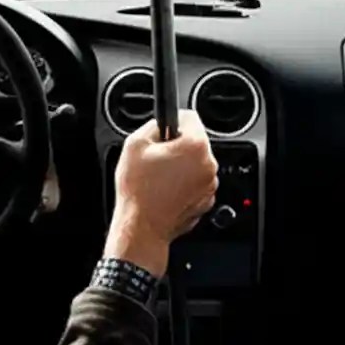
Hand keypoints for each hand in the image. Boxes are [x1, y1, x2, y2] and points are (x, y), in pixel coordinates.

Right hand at [104, 110, 218, 277]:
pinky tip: (166, 190)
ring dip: (181, 165)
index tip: (163, 132)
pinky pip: (196, 182)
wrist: (142, 227)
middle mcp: (209, 164)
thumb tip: (162, 123)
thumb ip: (153, 125)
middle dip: (177, 146)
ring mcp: (210, 184)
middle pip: (194, 141)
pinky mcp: (206, 200)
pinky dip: (184, 183)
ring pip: (196, 163)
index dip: (172, 122)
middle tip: (156, 159)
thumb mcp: (135, 144)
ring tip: (159, 178)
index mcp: (195, 146)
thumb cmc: (138, 190)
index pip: (190, 117)